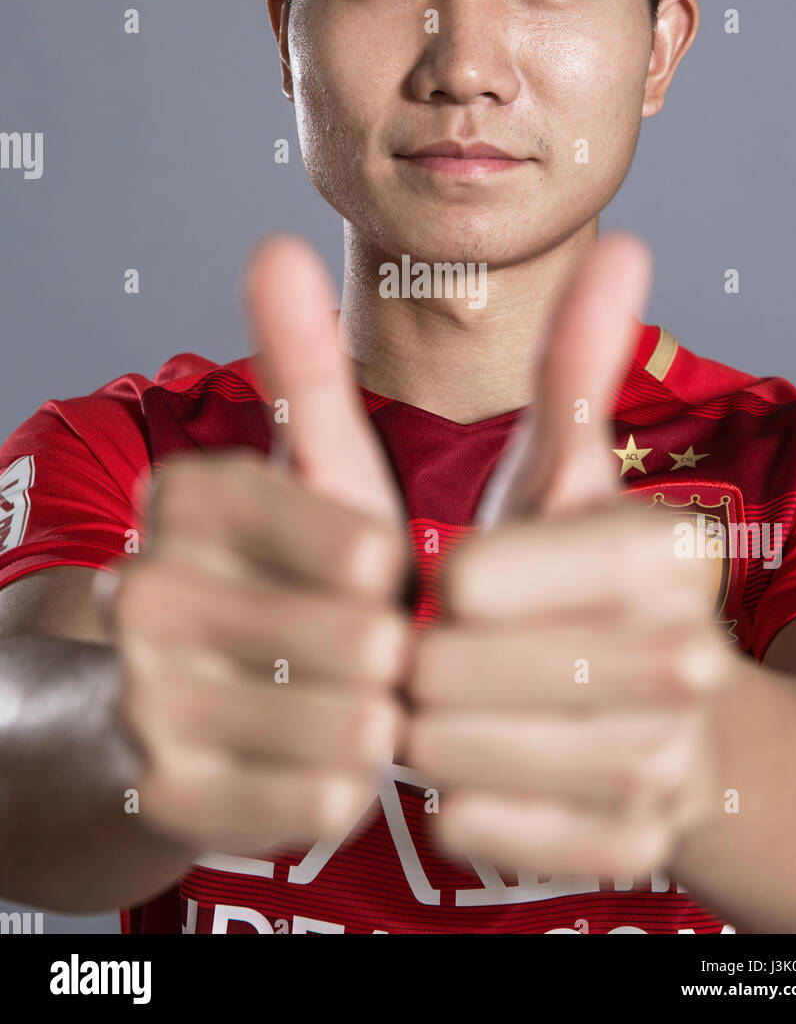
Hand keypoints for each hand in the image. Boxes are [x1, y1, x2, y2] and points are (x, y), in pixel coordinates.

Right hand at [109, 235, 412, 855]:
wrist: (175, 709)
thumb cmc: (288, 573)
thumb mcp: (312, 470)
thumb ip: (307, 364)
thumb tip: (278, 244)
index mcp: (188, 496)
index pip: (361, 541)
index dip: (399, 572)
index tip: (379, 574)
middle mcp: (144, 590)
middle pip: (364, 639)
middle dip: (395, 650)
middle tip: (373, 648)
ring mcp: (144, 700)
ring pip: (350, 727)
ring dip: (381, 721)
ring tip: (355, 699)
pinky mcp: (164, 797)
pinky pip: (318, 803)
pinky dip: (347, 784)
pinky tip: (326, 756)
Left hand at [406, 232, 738, 880]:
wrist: (658, 722)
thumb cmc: (576, 577)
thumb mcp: (560, 470)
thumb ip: (570, 362)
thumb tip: (626, 242)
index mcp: (667, 552)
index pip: (475, 576)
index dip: (440, 580)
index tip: (452, 579)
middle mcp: (686, 660)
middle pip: (453, 669)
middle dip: (423, 658)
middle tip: (441, 648)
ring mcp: (665, 764)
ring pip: (456, 753)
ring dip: (429, 725)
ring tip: (457, 698)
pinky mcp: (630, 846)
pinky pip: (477, 823)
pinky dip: (455, 792)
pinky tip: (481, 760)